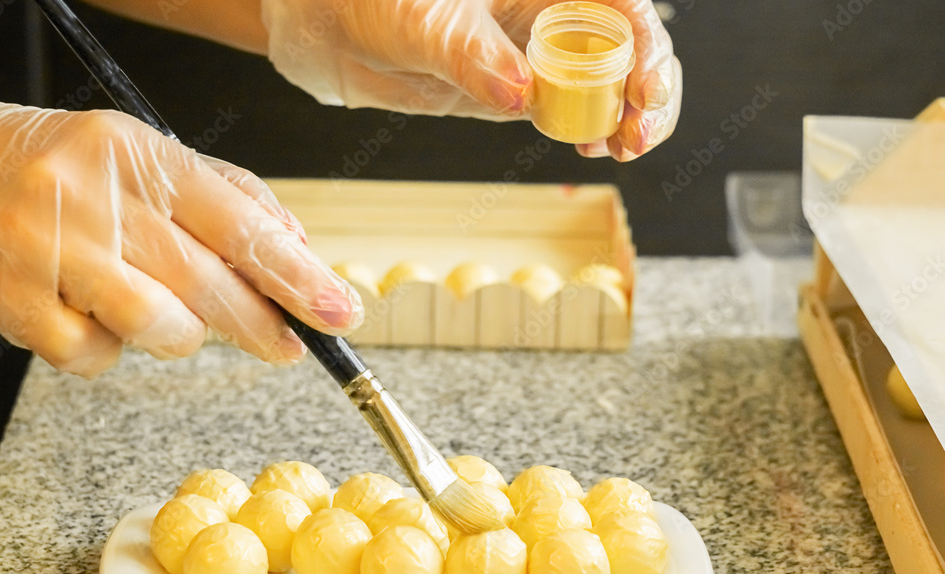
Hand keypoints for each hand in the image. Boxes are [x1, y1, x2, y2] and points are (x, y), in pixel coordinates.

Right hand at [0, 91, 361, 376]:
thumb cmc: (62, 168)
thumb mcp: (146, 157)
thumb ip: (227, 195)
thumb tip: (295, 246)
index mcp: (140, 155)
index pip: (241, 224)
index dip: (298, 276)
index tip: (339, 309)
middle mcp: (95, 198)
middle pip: (210, 286)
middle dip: (260, 325)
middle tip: (286, 344)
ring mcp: (49, 251)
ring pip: (160, 328)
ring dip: (174, 333)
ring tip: (150, 304)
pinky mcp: (12, 301)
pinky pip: (94, 356)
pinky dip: (107, 348)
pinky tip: (88, 310)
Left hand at [261, 0, 679, 159]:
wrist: (332, 34)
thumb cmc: (372, 3)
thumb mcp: (422, 22)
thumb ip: (471, 55)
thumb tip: (522, 94)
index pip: (618, 4)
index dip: (645, 41)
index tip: (642, 86)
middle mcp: (547, 14)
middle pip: (628, 42)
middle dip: (649, 85)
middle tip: (638, 131)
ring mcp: (536, 55)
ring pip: (608, 80)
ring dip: (628, 114)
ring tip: (626, 147)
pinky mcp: (517, 92)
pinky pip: (570, 110)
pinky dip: (590, 130)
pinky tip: (594, 149)